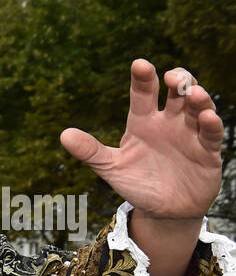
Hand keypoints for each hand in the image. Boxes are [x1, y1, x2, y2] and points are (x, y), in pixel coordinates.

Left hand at [60, 60, 223, 220]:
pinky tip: (207, 117)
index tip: (140, 64)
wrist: (164, 211)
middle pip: (176, 92)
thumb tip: (64, 135)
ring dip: (197, 98)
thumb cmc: (138, 184)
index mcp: (143, 122)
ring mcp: (190, 134)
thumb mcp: (111, 168)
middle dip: (178, 79)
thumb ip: (90, 151)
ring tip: (192, 93)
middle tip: (172, 76)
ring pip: (197, 107)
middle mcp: (168, 122)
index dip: (142, 78)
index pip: (143, 94)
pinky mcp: (207, 151)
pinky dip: (211, 124)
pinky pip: (212, 133)